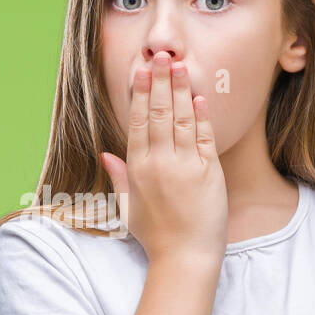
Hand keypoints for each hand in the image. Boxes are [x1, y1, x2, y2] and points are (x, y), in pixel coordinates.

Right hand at [101, 51, 227, 265]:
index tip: (141, 71)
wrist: (185, 258)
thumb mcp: (128, 207)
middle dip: (159, 82)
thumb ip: (119, 177)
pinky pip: (204, 137)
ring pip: (181, 119)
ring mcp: (184, 166)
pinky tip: (199, 97)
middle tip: (161, 56)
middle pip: (159, 113)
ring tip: (179, 66)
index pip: (138, 122)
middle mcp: (159, 163)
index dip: (140, 94)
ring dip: (180, 90)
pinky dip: (201, 116)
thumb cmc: (156, 236)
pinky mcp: (208, 172)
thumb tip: (107, 154)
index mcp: (137, 169)